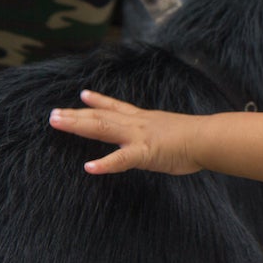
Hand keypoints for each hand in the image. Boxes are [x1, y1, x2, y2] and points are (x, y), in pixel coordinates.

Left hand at [50, 90, 202, 175]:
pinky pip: (122, 159)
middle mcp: (137, 124)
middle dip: (76, 115)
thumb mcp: (173, 131)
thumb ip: (161, 135)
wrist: (209, 138)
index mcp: (145, 120)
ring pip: (103, 129)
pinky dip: (105, 164)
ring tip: (57, 123)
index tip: (82, 94)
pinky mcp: (145, 153)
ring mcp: (139, 137)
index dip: (99, 101)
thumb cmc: (198, 137)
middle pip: (101, 117)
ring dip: (78, 126)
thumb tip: (161, 140)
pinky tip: (89, 168)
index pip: (117, 108)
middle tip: (53, 114)